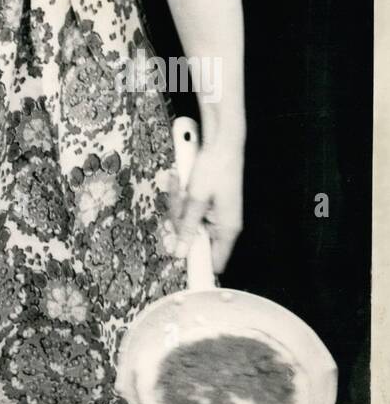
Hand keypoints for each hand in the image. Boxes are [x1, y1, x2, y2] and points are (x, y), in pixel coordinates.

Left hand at [173, 140, 243, 274]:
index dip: (195, 262)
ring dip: (178, 203)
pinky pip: (188, 208)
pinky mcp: (207, 202)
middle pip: (193, 238)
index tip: (177, 255)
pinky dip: (181, 195)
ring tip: (180, 183)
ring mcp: (214, 213)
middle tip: (178, 199)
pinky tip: (180, 180)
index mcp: (226, 229)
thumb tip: (180, 252)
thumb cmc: (216, 168)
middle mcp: (222, 224)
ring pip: (186, 221)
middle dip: (178, 219)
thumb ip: (187, 227)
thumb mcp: (196, 198)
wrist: (222, 142)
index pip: (214, 262)